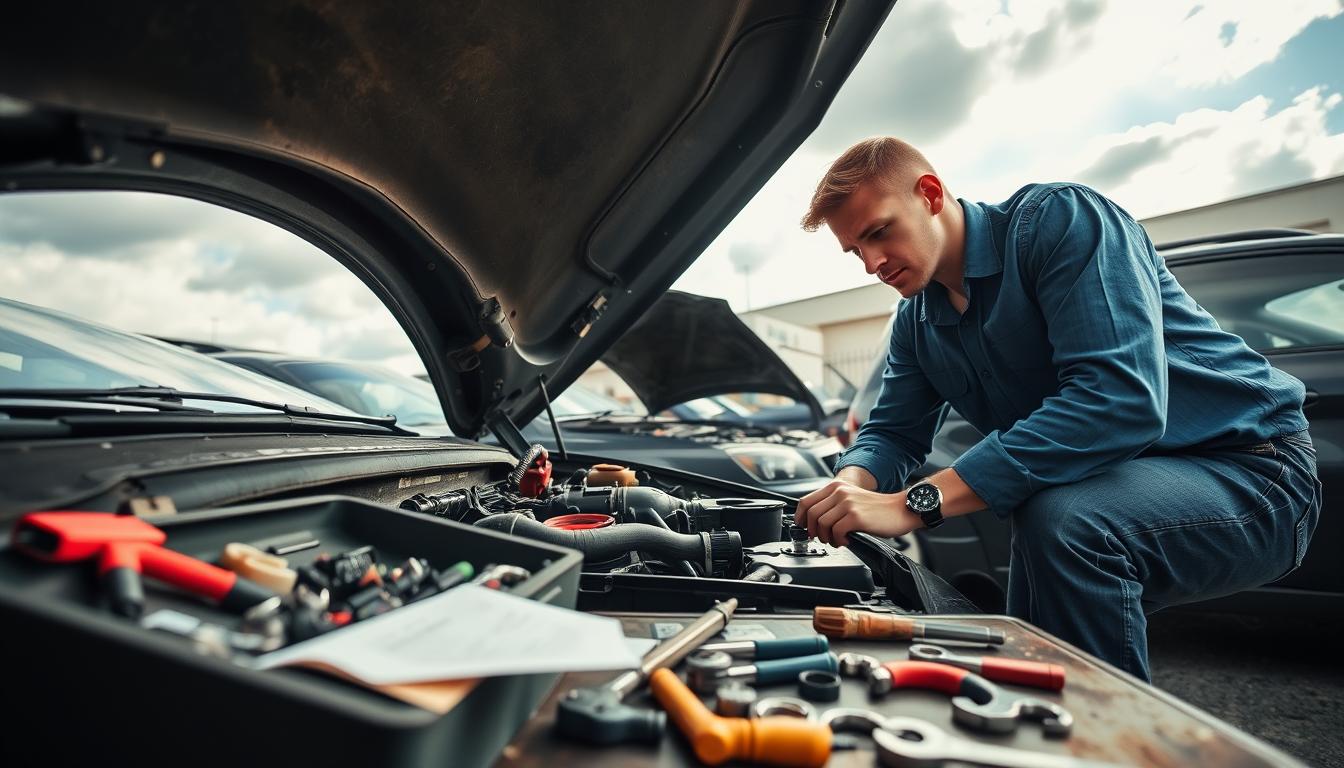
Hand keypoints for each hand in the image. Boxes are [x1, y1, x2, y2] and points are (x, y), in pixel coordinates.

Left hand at [794, 480, 920, 546]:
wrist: (901, 509)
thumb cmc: (877, 509)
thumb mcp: (851, 499)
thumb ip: (833, 504)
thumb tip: (813, 521)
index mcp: (836, 486)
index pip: (805, 501)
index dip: (800, 518)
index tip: (803, 528)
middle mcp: (839, 492)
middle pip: (811, 515)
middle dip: (814, 531)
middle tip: (824, 538)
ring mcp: (847, 503)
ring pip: (821, 524)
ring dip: (827, 537)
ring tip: (837, 540)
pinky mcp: (856, 516)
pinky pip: (835, 532)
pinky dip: (838, 540)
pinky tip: (847, 540)